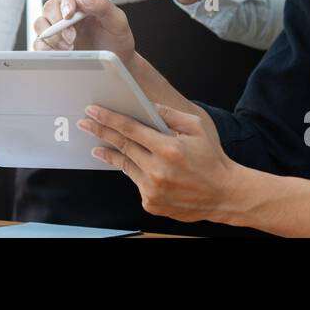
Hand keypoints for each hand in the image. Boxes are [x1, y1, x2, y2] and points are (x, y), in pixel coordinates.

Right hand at [32, 0, 135, 63]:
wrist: (116, 60)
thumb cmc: (117, 38)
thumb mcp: (118, 21)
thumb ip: (103, 6)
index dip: (66, 3)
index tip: (69, 15)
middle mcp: (68, 10)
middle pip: (50, 7)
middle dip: (58, 23)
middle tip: (72, 38)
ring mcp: (58, 26)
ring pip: (41, 23)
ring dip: (51, 36)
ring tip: (69, 48)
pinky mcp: (52, 42)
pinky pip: (39, 42)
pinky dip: (45, 48)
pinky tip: (58, 54)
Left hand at [78, 102, 237, 222]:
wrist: (224, 194)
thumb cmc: (211, 159)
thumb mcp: (196, 128)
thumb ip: (170, 115)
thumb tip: (148, 107)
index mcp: (168, 148)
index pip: (130, 129)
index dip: (109, 119)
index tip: (93, 111)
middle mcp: (158, 170)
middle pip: (122, 146)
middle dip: (100, 132)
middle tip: (85, 123)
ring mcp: (153, 189)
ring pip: (125, 165)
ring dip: (109, 154)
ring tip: (98, 146)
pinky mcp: (151, 203)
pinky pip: (137, 182)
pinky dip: (135, 172)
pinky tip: (135, 165)